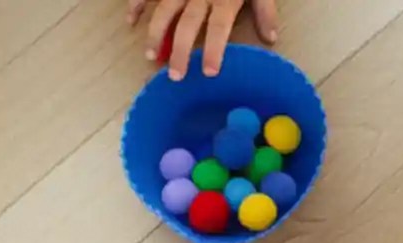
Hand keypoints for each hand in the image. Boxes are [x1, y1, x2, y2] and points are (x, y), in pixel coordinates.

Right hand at [128, 0, 279, 79]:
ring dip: (155, 34)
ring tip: (151, 57)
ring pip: (164, 11)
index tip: (208, 72)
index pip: (218, 28)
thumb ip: (265, 11)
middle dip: (180, 51)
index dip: (213, 49)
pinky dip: (137, 3)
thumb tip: (271, 39)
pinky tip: (131, 21)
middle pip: (187, 25)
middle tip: (175, 76)